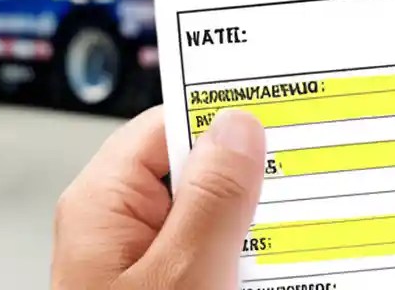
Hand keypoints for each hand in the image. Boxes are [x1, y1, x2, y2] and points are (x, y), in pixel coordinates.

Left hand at [52, 107, 265, 288]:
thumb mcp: (184, 276)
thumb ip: (212, 199)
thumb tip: (237, 128)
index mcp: (100, 203)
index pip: (165, 124)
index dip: (223, 121)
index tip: (279, 123)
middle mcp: (109, 225)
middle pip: (187, 171)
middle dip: (241, 181)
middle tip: (293, 196)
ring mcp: (130, 261)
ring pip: (200, 218)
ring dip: (243, 228)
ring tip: (283, 245)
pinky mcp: (150, 285)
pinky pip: (197, 256)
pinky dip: (231, 259)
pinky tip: (260, 273)